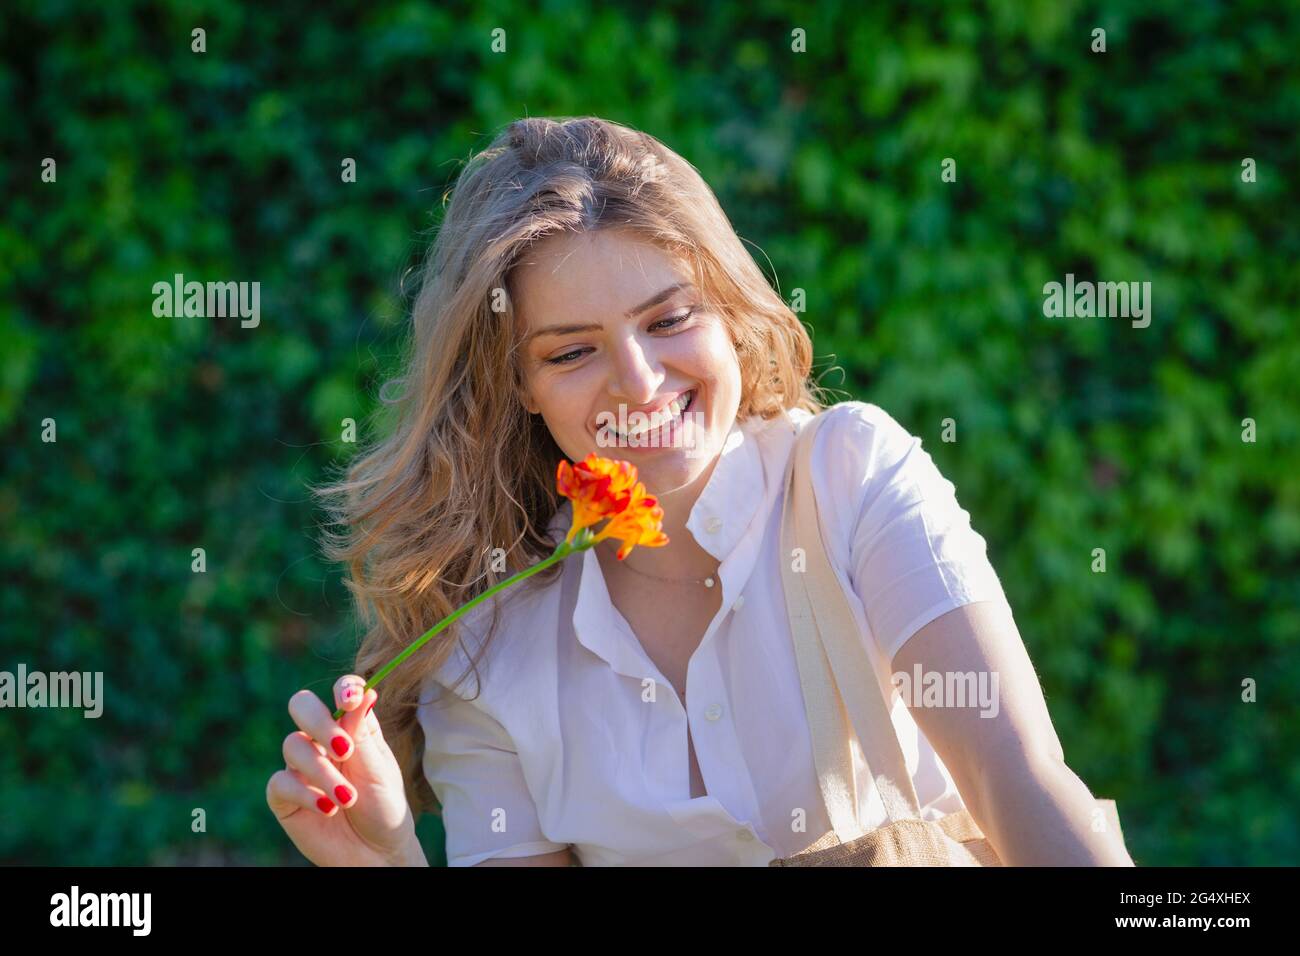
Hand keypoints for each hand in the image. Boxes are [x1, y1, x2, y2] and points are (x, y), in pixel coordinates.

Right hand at [266, 676, 425, 865]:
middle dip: (320, 722)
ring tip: (348, 798)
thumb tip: (367, 690)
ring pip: (292, 745)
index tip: (351, 700)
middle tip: (345, 749)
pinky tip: (329, 809)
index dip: (343, 689)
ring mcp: (301, 767)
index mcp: (351, 727)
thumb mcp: (379, 770)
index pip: (341, 693)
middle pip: (302, 706)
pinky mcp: (284, 796)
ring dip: (322, 771)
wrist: (376, 854)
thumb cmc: (384, 807)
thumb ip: (364, 733)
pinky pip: (280, 782)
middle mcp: (321, 740)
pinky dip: (306, 794)